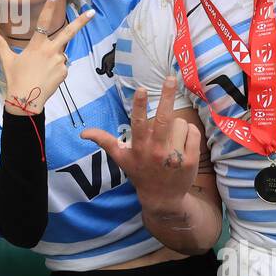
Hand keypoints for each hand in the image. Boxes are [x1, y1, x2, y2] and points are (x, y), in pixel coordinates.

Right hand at [0, 0, 93, 114]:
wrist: (26, 100)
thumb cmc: (15, 78)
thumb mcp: (7, 60)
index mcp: (37, 45)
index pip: (44, 22)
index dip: (49, 7)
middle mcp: (51, 51)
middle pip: (69, 33)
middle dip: (82, 22)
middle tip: (92, 12)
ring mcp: (59, 62)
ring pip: (60, 53)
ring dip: (54, 58)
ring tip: (40, 71)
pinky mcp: (64, 72)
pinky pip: (62, 66)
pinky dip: (56, 70)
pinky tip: (46, 77)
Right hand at [82, 76, 202, 213]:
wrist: (162, 198)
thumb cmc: (140, 172)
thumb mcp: (121, 158)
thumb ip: (104, 141)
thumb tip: (83, 133)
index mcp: (140, 147)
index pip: (139, 123)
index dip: (140, 105)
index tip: (141, 89)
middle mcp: (157, 151)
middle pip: (165, 118)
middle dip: (167, 95)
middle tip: (169, 78)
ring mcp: (175, 156)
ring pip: (181, 123)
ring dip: (177, 126)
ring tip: (171, 140)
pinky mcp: (190, 159)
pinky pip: (192, 132)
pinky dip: (189, 133)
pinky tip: (181, 144)